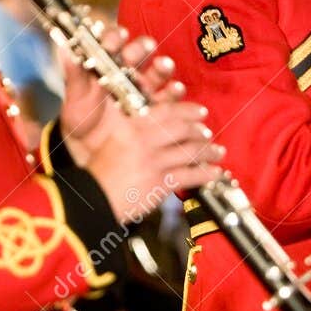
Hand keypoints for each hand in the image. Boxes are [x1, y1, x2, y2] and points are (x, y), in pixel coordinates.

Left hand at [59, 20, 179, 167]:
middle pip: (141, 52)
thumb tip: (64, 49)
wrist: (89, 150)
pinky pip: (169, 98)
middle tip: (145, 47)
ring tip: (164, 66)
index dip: (115, 37)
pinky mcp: (156, 108)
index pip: (113, 42)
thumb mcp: (76, 98)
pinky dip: (174, 92)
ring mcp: (145, 89)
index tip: (114, 40)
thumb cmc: (81, 119)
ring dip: (163, 66)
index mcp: (107, 63)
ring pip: (158, 71)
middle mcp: (129, 72)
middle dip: (143, 47)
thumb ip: (75, 75)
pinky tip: (175, 90)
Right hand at [83, 99, 224, 224]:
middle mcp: (144, 141)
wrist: (92, 199)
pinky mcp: (160, 182)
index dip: (188, 111)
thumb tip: (155, 130)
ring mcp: (153, 161)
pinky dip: (206, 174)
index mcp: (131, 128)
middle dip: (200, 130)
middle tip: (208, 133)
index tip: (200, 112)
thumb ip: (133, 134)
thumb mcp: (112, 143)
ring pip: (190, 151)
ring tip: (219, 152)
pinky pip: (190, 175)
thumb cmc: (99, 175)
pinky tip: (214, 173)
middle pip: (182, 129)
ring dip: (209, 152)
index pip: (166, 112)